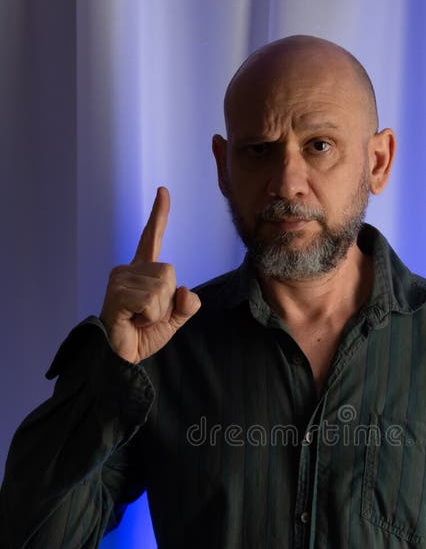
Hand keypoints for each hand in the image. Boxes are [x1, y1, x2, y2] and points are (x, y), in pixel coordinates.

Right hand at [100, 186, 200, 362]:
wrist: (121, 357)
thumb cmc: (142, 336)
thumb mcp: (173, 319)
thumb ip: (186, 304)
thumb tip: (185, 290)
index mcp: (142, 272)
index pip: (151, 238)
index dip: (159, 215)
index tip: (163, 191)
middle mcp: (128, 270)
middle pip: (169, 271)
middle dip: (167, 300)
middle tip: (147, 316)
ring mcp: (120, 279)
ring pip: (162, 287)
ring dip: (158, 311)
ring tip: (138, 319)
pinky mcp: (117, 292)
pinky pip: (151, 300)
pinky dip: (149, 317)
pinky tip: (132, 321)